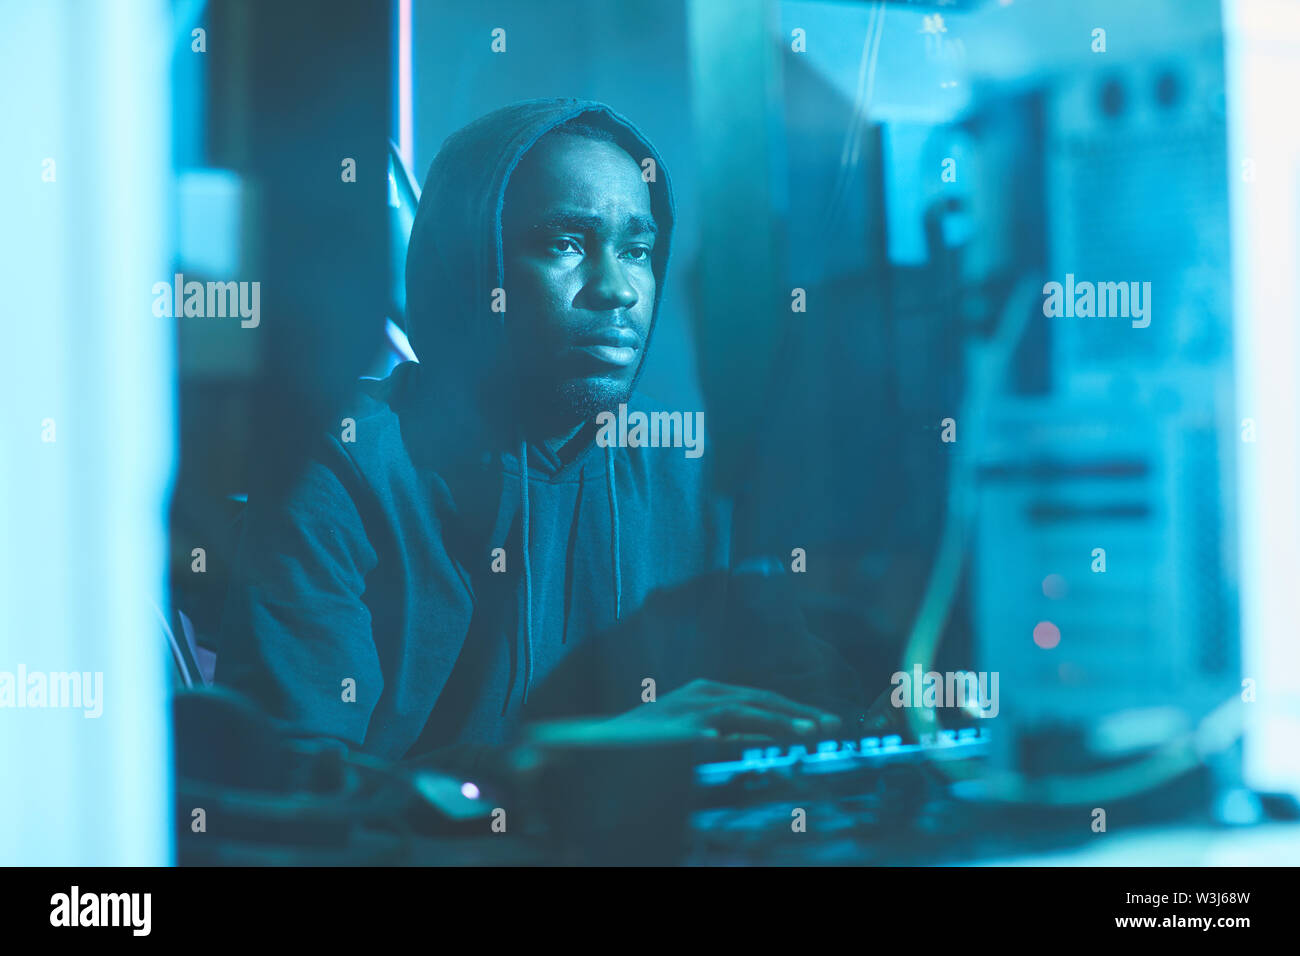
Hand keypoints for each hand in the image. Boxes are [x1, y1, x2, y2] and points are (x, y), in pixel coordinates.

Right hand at [606, 678, 841, 741]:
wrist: (594, 747)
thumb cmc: (641, 748)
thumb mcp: (691, 737)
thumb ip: (725, 737)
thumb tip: (763, 743)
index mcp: (707, 693)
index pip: (761, 699)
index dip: (793, 710)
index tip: (822, 724)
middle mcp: (703, 693)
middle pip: (763, 699)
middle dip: (800, 712)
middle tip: (832, 726)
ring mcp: (692, 708)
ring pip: (750, 709)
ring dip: (784, 720)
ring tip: (811, 732)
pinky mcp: (682, 727)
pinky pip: (722, 731)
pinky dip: (748, 734)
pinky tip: (771, 742)